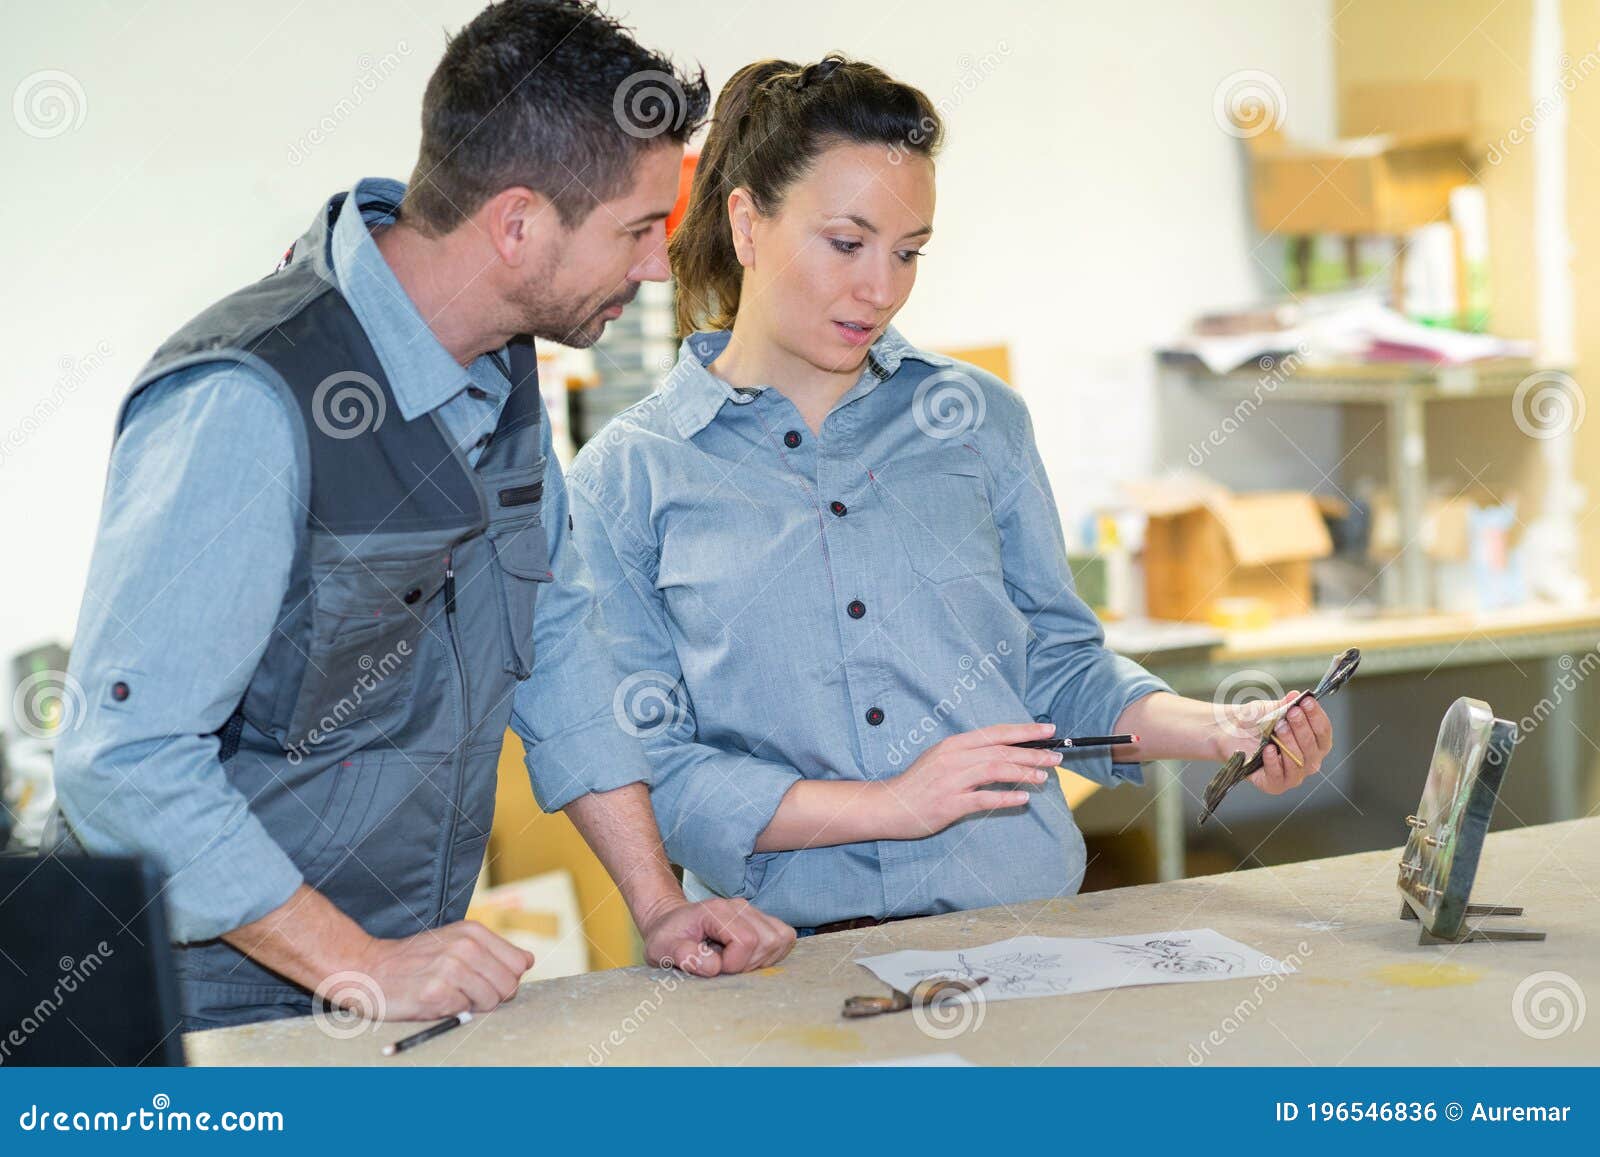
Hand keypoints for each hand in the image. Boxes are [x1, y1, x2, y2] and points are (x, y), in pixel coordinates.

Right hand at [345, 920, 535, 1020]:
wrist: (368, 968)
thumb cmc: (415, 961)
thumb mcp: (455, 942)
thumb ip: (492, 951)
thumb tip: (528, 961)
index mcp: (474, 931)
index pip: (520, 963)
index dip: (507, 979)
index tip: (486, 981)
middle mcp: (466, 945)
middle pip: (510, 985)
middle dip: (493, 996)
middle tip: (466, 993)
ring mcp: (451, 967)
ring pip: (492, 1000)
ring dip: (473, 1005)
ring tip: (449, 995)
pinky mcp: (436, 992)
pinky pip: (465, 1011)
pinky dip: (452, 1012)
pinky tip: (433, 1000)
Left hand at [638, 897, 795, 975]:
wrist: (671, 923)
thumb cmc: (667, 937)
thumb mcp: (662, 948)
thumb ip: (682, 954)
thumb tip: (713, 966)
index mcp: (717, 911)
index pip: (746, 940)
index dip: (734, 963)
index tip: (715, 968)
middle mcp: (740, 907)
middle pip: (768, 940)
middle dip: (750, 964)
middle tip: (726, 967)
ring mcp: (753, 912)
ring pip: (781, 938)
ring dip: (763, 959)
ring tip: (737, 962)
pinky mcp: (763, 920)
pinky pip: (784, 937)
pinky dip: (772, 954)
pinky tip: (749, 959)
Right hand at [877, 722, 1062, 839]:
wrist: (888, 805)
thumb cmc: (918, 783)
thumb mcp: (942, 759)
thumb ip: (969, 754)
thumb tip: (1003, 753)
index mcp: (954, 744)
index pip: (996, 732)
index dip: (1025, 730)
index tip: (1049, 730)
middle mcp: (954, 758)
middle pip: (1001, 751)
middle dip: (1032, 753)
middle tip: (1056, 757)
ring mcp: (952, 780)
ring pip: (996, 770)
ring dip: (1023, 773)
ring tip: (1044, 777)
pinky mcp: (950, 804)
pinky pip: (983, 799)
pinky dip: (1005, 798)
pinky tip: (1023, 800)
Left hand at [1216, 691, 1333, 794]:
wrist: (1229, 733)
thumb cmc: (1256, 722)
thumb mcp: (1270, 709)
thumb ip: (1284, 705)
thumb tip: (1296, 695)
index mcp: (1314, 743)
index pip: (1323, 731)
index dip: (1317, 716)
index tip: (1307, 701)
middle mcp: (1309, 762)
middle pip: (1313, 747)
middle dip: (1303, 728)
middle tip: (1292, 712)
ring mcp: (1293, 775)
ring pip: (1298, 762)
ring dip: (1289, 743)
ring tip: (1278, 727)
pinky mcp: (1275, 785)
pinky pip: (1279, 776)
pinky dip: (1273, 762)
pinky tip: (1267, 749)